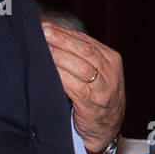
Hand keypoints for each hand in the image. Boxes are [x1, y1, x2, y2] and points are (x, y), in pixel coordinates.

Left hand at [42, 19, 125, 153]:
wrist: (106, 127)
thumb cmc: (96, 96)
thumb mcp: (97, 73)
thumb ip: (80, 56)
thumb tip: (52, 34)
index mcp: (111, 59)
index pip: (85, 40)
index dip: (64, 32)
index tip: (45, 26)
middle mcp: (110, 72)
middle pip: (84, 50)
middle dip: (61, 39)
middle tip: (43, 32)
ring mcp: (103, 89)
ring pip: (81, 66)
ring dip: (60, 56)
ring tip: (43, 50)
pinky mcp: (92, 104)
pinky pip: (75, 86)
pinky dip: (61, 77)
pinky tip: (50, 71)